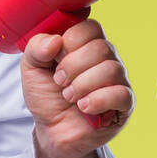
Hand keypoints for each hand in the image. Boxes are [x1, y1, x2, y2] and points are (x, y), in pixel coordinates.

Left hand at [20, 19, 133, 157]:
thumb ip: (35, 48)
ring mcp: (118, 80)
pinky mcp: (125, 103)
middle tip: (59, 81)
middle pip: (101, 48)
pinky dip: (97, 100)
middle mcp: (106, 59)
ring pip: (111, 70)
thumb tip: (55, 40)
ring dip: (82, 85)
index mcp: (86, 45)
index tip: (55, 59)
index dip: (70, 42)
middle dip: (72, 67)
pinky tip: (83, 107)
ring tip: (69, 96)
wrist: (52, 130)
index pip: (90, 27)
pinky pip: (121, 94)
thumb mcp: (31, 68)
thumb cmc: (46, 96)